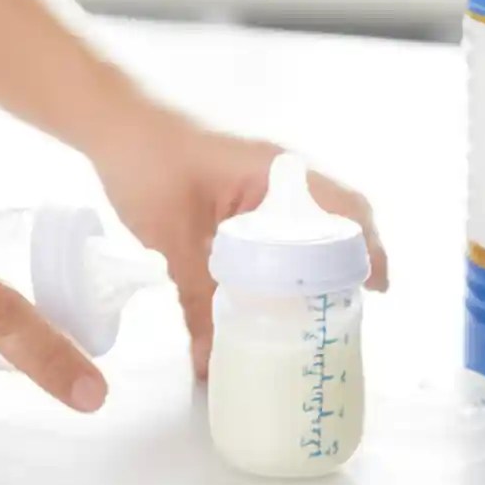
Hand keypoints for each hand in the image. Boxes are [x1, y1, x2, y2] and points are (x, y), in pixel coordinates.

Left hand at [91, 115, 388, 379]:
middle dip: (342, 267)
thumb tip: (210, 365)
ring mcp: (260, 179)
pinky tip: (267, 290)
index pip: (347, 210)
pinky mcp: (237, 190)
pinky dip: (278, 257)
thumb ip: (195, 301)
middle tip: (341, 314)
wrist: (109, 120)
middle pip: (333, 221)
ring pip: (301, 226)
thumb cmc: (146, 158)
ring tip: (310, 310)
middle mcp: (280, 173)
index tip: (375, 292)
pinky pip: (272, 225)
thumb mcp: (173, 237)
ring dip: (310, 263)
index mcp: (280, 171)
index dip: (369, 251)